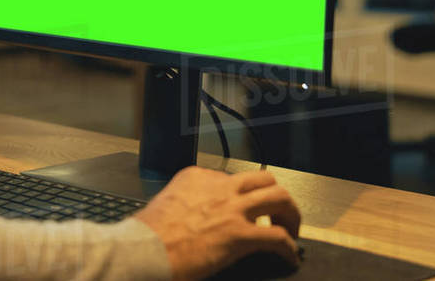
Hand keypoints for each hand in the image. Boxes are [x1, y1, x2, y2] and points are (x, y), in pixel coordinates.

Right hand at [131, 166, 300, 280]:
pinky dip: (289, 248)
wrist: (143, 250)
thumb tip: (194, 219)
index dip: (243, 195)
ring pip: (278, 198)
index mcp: (196, 178)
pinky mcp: (239, 235)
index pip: (232, 177)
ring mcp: (231, 209)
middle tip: (278, 213)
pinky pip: (277, 237)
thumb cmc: (147, 235)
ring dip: (290, 215)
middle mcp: (218, 187)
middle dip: (275, 196)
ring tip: (291, 230)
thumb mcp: (165, 204)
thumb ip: (185, 203)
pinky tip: (289, 257)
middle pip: (263, 179)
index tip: (245, 209)